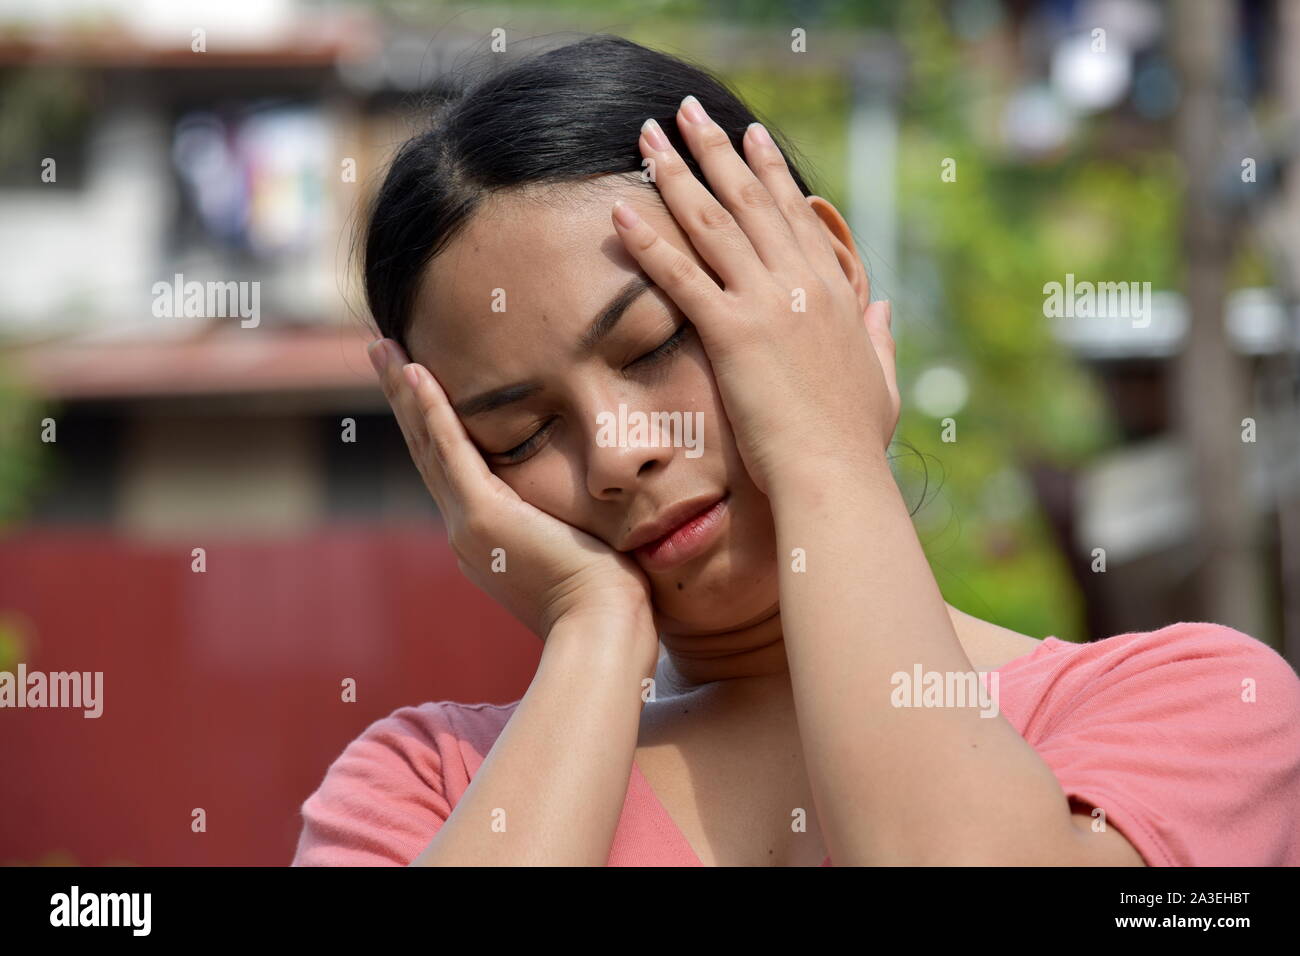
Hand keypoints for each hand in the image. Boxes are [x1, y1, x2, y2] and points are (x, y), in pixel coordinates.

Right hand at [368, 338, 655, 647]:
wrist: (604, 629)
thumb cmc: (610, 597)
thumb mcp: (583, 548)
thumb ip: (571, 522)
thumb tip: (593, 503)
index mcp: (486, 537)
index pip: (453, 465)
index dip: (432, 421)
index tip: (419, 382)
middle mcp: (466, 528)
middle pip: (427, 448)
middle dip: (404, 397)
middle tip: (382, 349)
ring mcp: (469, 522)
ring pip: (428, 442)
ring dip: (404, 390)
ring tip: (382, 346)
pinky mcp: (483, 515)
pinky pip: (450, 449)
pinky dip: (431, 409)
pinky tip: (414, 372)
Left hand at [611, 96, 899, 494]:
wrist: (836, 475)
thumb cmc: (855, 441)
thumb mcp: (881, 380)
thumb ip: (879, 339)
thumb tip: (881, 310)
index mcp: (833, 292)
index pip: (795, 215)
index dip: (768, 171)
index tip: (749, 135)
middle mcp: (800, 284)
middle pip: (749, 200)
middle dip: (714, 148)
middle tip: (686, 110)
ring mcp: (766, 303)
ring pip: (712, 222)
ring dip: (675, 172)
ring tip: (646, 136)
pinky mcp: (732, 332)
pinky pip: (680, 275)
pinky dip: (648, 240)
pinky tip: (619, 210)